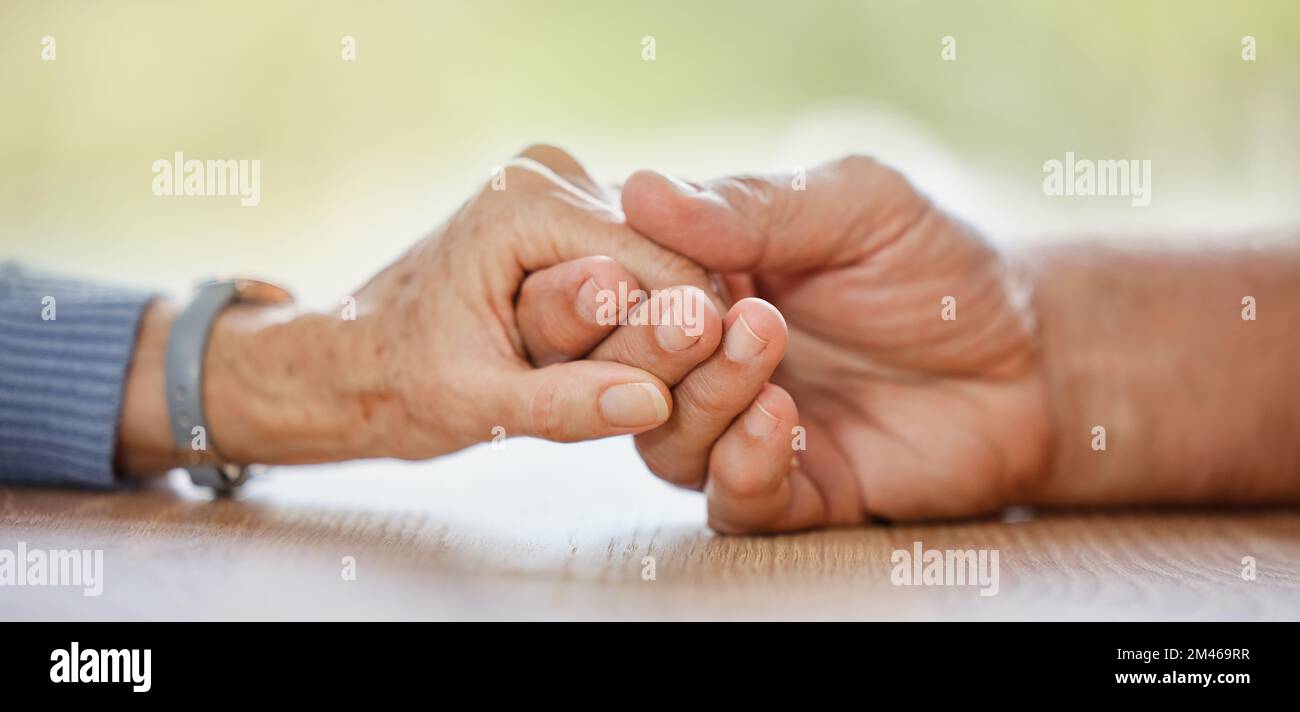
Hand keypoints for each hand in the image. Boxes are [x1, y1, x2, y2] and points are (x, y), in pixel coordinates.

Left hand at [117, 146, 724, 471]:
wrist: (353, 360)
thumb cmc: (401, 384)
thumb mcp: (477, 407)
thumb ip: (565, 404)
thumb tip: (655, 402)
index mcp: (524, 203)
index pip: (658, 265)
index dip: (690, 335)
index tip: (701, 395)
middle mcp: (549, 171)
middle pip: (665, 255)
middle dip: (671, 330)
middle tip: (655, 399)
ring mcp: (560, 180)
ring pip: (660, 257)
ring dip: (660, 321)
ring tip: (619, 378)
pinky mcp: (568, 204)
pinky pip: (641, 258)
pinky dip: (645, 309)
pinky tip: (620, 355)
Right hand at [613, 156, 1053, 530]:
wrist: (1027, 356)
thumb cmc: (933, 264)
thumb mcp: (857, 206)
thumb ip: (755, 206)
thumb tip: (640, 190)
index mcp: (700, 283)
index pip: (614, 287)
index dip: (606, 279)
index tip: (625, 262)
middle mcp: (703, 363)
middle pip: (621, 373)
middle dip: (646, 346)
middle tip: (700, 314)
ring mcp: (739, 432)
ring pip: (666, 441)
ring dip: (703, 398)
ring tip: (763, 349)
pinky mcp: (790, 494)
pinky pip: (734, 502)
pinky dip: (742, 465)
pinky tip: (779, 416)